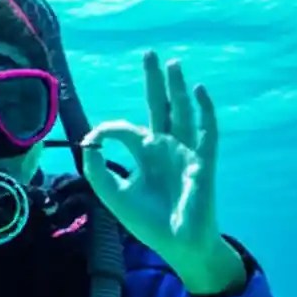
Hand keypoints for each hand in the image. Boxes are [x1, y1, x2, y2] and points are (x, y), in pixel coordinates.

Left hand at [80, 52, 243, 293]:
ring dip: (177, 88)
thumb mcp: (113, 194)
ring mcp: (185, 152)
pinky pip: (206, 132)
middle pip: (160, 107)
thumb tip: (89, 142)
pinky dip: (204, 111)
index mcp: (145, 154)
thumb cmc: (148, 221)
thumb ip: (98, 170)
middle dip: (153, 81)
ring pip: (182, 112)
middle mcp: (166, 147)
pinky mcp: (202, 162)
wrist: (177, 243)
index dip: (109, 129)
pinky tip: (199, 91)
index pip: (127, 129)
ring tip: (172, 63)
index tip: (95, 137)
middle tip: (149, 53)